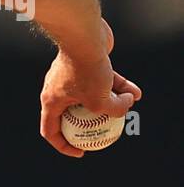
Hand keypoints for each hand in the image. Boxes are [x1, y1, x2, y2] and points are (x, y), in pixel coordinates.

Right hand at [39, 20, 141, 156]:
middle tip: (107, 129)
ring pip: (91, 95)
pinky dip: (115, 86)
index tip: (81, 151)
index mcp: (51, 102)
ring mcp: (69, 77)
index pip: (51, 131)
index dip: (64, 146)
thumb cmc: (85, 70)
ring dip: (111, 101)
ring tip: (129, 105)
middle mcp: (56, 90)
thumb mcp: (100, 100)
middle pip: (74, 114)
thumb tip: (125, 108)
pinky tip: (135, 91)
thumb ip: (113, 110)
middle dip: (94, 122)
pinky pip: (99, 81)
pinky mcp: (83, 65)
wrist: (82, 36)